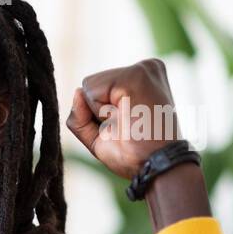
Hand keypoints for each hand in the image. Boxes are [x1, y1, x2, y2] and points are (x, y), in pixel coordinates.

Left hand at [65, 58, 182, 178]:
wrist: (155, 165)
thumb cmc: (133, 154)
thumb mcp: (100, 133)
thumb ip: (82, 113)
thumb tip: (77, 91)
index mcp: (143, 78)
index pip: (98, 87)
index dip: (101, 114)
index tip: (129, 124)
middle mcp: (146, 67)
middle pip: (91, 84)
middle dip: (98, 112)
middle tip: (127, 125)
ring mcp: (142, 69)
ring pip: (88, 86)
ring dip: (99, 113)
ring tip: (128, 121)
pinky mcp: (135, 75)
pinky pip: (91, 91)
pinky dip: (99, 112)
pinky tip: (125, 117)